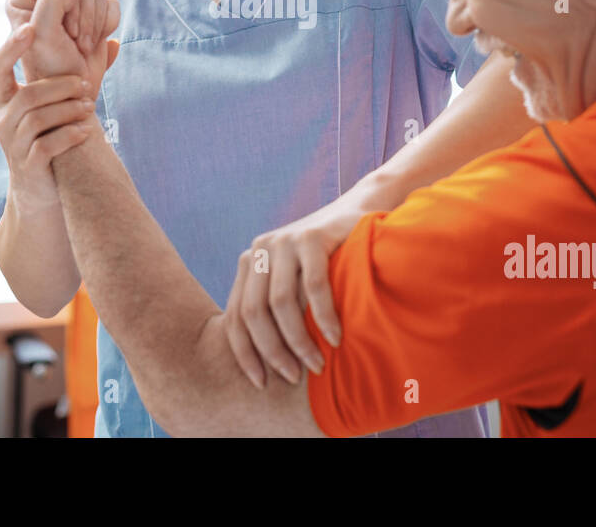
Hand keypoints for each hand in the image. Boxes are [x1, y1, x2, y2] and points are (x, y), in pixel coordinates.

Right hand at [0, 24, 96, 210]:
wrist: (42, 188)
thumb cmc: (51, 135)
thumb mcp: (56, 103)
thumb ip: (79, 72)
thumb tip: (114, 42)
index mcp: (3, 99)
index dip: (11, 47)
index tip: (31, 27)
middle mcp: (2, 119)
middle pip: (28, 95)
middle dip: (60, 86)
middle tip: (85, 84)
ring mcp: (12, 144)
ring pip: (38, 118)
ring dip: (68, 109)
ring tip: (89, 107)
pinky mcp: (27, 164)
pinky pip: (47, 145)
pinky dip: (70, 135)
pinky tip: (86, 132)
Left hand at [11, 0, 119, 94]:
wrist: (76, 92)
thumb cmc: (52, 68)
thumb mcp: (44, 33)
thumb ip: (52, 0)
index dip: (65, 5)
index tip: (62, 32)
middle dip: (83, 17)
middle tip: (74, 42)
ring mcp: (73, 5)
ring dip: (94, 24)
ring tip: (83, 46)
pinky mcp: (94, 14)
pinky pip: (111, 3)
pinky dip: (108, 24)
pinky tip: (94, 41)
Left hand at [223, 175, 401, 387]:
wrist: (361, 210)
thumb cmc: (329, 257)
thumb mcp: (295, 279)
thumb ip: (276, 306)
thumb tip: (267, 365)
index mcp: (249, 263)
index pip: (235, 316)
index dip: (244, 354)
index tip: (260, 384)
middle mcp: (260, 250)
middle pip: (254, 313)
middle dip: (272, 351)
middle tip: (293, 377)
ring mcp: (285, 241)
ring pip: (281, 303)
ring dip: (299, 341)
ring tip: (317, 364)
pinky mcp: (312, 237)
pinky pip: (314, 287)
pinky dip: (324, 318)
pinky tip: (336, 338)